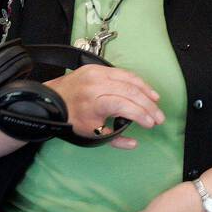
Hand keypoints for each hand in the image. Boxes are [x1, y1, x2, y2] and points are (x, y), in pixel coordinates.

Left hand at [46, 65, 164, 148]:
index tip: (151, 124)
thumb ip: (115, 139)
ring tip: (156, 103)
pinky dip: (136, 81)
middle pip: (131, 92)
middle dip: (149, 106)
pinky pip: (122, 72)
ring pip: (129, 79)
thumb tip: (134, 143)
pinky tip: (145, 90)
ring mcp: (97, 73)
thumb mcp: (91, 134)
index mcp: (95, 102)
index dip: (141, 115)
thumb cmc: (72, 119)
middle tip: (159, 117)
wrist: (51, 101)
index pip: (125, 105)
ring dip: (146, 91)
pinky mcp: (97, 67)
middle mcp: (97, 84)